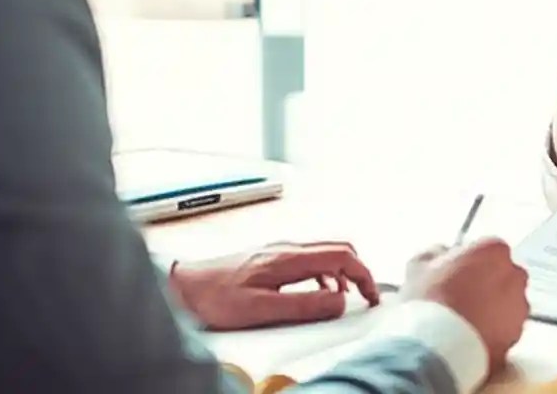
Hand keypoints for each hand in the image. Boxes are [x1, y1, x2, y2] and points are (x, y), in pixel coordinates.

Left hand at [169, 241, 378, 330]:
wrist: (184, 286)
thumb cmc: (216, 297)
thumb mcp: (261, 309)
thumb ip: (304, 305)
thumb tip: (340, 302)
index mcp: (290, 257)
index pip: (342, 256)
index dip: (364, 275)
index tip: (372, 297)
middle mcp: (288, 248)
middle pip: (338, 249)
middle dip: (358, 272)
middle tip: (365, 297)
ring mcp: (279, 251)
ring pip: (324, 254)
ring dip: (342, 275)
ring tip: (344, 300)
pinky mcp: (271, 258)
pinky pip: (309, 261)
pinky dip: (324, 276)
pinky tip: (316, 295)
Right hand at [399, 237, 529, 371]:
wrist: (437, 347)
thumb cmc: (428, 300)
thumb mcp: (418, 266)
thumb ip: (434, 254)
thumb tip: (441, 254)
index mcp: (494, 250)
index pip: (486, 249)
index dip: (468, 262)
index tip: (454, 273)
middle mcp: (514, 275)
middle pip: (501, 275)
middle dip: (485, 283)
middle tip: (459, 297)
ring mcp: (519, 307)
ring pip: (507, 304)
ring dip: (492, 309)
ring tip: (464, 322)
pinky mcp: (517, 336)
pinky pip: (505, 329)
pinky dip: (493, 332)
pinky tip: (471, 338)